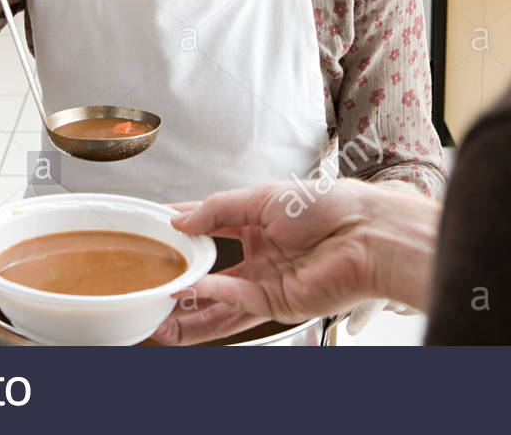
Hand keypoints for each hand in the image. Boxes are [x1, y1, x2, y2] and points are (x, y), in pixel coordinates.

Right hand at [151, 178, 438, 345]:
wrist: (363, 234)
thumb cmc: (326, 206)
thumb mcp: (261, 196)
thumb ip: (217, 209)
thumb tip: (180, 220)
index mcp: (256, 221)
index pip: (208, 225)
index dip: (180, 229)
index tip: (151, 229)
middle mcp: (258, 255)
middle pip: (208, 274)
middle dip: (177, 282)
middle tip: (147, 283)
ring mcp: (265, 283)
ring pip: (216, 303)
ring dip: (186, 310)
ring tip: (156, 314)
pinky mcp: (275, 304)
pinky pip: (234, 303)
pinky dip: (209, 297)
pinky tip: (188, 291)